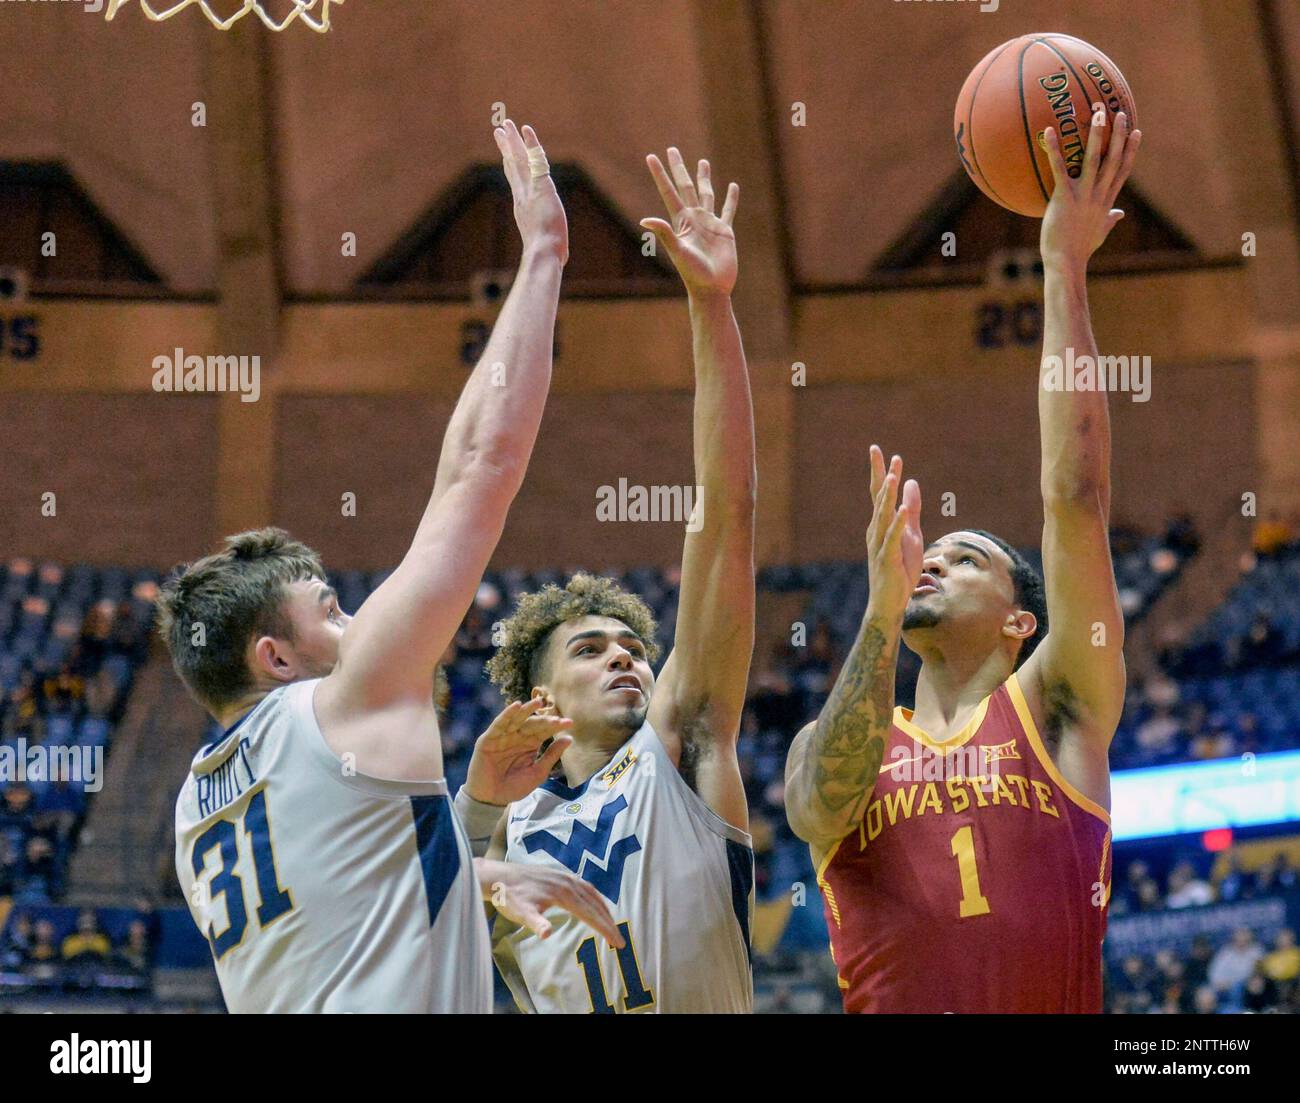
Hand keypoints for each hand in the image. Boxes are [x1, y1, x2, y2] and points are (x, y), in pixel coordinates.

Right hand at [464, 695, 573, 805]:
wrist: (491, 800)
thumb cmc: (514, 787)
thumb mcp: (537, 772)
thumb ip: (551, 755)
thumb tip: (570, 739)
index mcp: (530, 743)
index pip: (545, 730)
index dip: (556, 726)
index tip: (569, 723)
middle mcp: (517, 737)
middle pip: (533, 724)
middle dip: (545, 720)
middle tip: (557, 719)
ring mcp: (503, 736)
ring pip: (517, 719)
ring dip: (527, 709)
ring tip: (539, 702)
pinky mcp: (488, 738)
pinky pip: (499, 724)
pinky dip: (507, 714)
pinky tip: (517, 706)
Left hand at [481, 859, 624, 948]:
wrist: (498, 876)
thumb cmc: (509, 897)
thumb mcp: (521, 912)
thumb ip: (536, 922)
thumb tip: (547, 933)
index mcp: (563, 894)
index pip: (591, 914)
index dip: (605, 929)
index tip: (618, 943)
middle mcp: (569, 883)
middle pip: (595, 904)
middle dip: (609, 922)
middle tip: (620, 940)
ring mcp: (565, 877)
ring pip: (592, 894)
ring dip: (604, 909)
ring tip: (612, 924)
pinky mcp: (560, 875)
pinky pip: (584, 887)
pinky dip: (595, 897)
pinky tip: (593, 902)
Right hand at [495, 119, 567, 264]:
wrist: (543, 253)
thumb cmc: (546, 256)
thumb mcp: (547, 249)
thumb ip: (550, 248)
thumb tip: (559, 261)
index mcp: (522, 208)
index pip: (516, 183)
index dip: (511, 167)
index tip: (507, 156)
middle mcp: (522, 196)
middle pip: (512, 167)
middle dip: (506, 148)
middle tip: (499, 132)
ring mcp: (529, 190)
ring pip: (519, 159)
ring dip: (512, 140)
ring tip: (506, 124)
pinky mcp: (540, 185)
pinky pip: (534, 159)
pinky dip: (530, 143)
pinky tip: (526, 129)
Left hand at [640, 148, 738, 295]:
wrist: (712, 289)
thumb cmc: (693, 274)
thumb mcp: (678, 251)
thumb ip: (665, 233)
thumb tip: (645, 219)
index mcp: (681, 221)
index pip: (668, 191)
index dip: (660, 174)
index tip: (651, 157)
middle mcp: (694, 218)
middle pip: (685, 186)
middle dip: (679, 168)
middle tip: (672, 149)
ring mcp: (709, 223)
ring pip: (706, 193)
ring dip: (704, 178)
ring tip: (702, 161)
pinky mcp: (725, 231)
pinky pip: (728, 210)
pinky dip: (730, 199)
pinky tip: (732, 186)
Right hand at [865, 445, 922, 618]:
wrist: (889, 602)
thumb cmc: (899, 569)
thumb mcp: (911, 535)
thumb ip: (911, 509)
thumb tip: (912, 482)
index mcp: (881, 525)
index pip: (880, 494)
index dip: (882, 472)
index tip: (884, 452)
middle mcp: (876, 531)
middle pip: (877, 498)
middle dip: (879, 475)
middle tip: (878, 451)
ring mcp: (880, 545)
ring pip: (883, 515)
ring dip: (887, 496)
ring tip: (891, 476)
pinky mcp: (887, 559)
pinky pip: (892, 538)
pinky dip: (897, 524)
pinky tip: (901, 509)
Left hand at [1040, 105, 1141, 271]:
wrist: (1066, 262)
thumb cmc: (1080, 250)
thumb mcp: (1099, 233)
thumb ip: (1110, 220)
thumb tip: (1119, 213)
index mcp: (1107, 200)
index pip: (1123, 170)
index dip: (1131, 150)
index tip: (1137, 132)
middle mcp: (1099, 194)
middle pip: (1114, 159)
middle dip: (1119, 135)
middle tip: (1121, 113)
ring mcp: (1083, 195)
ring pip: (1094, 159)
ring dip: (1097, 135)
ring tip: (1097, 114)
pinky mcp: (1065, 197)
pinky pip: (1059, 168)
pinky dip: (1054, 150)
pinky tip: (1049, 131)